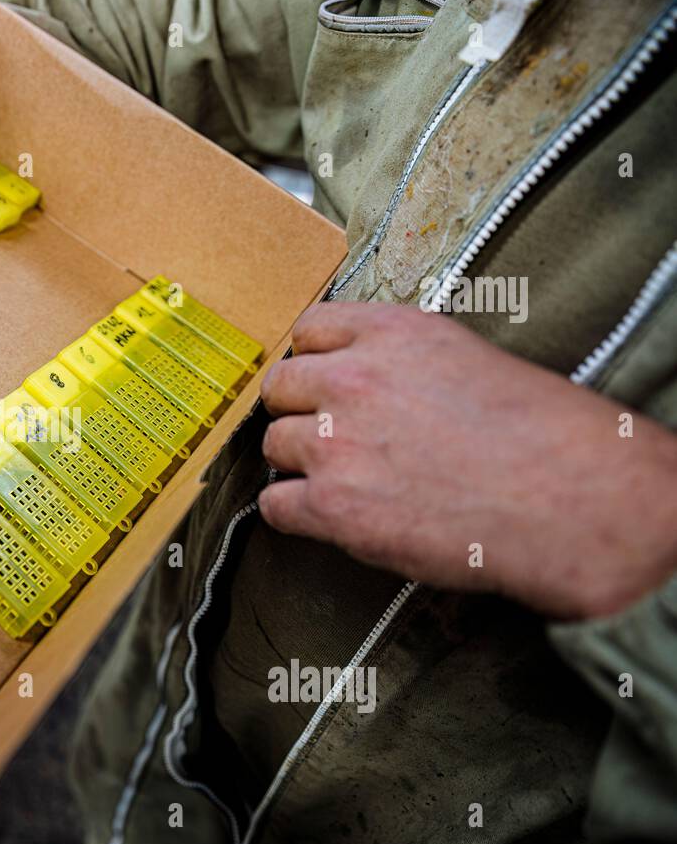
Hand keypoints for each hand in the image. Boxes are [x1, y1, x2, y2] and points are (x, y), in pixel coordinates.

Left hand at [257, 302, 676, 618]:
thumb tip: (370, 379)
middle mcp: (354, 380)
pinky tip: (331, 515)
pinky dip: (296, 514)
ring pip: (274, 446)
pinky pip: (275, 505)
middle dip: (300, 412)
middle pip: (280, 387)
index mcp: (392, 334)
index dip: (315, 360)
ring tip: (347, 480)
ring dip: (301, 465)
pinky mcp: (332, 505)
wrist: (569, 500)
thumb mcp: (470, 359)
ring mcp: (337, 443)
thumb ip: (404, 361)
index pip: (310, 328)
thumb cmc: (540, 437)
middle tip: (331, 436)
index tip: (323, 382)